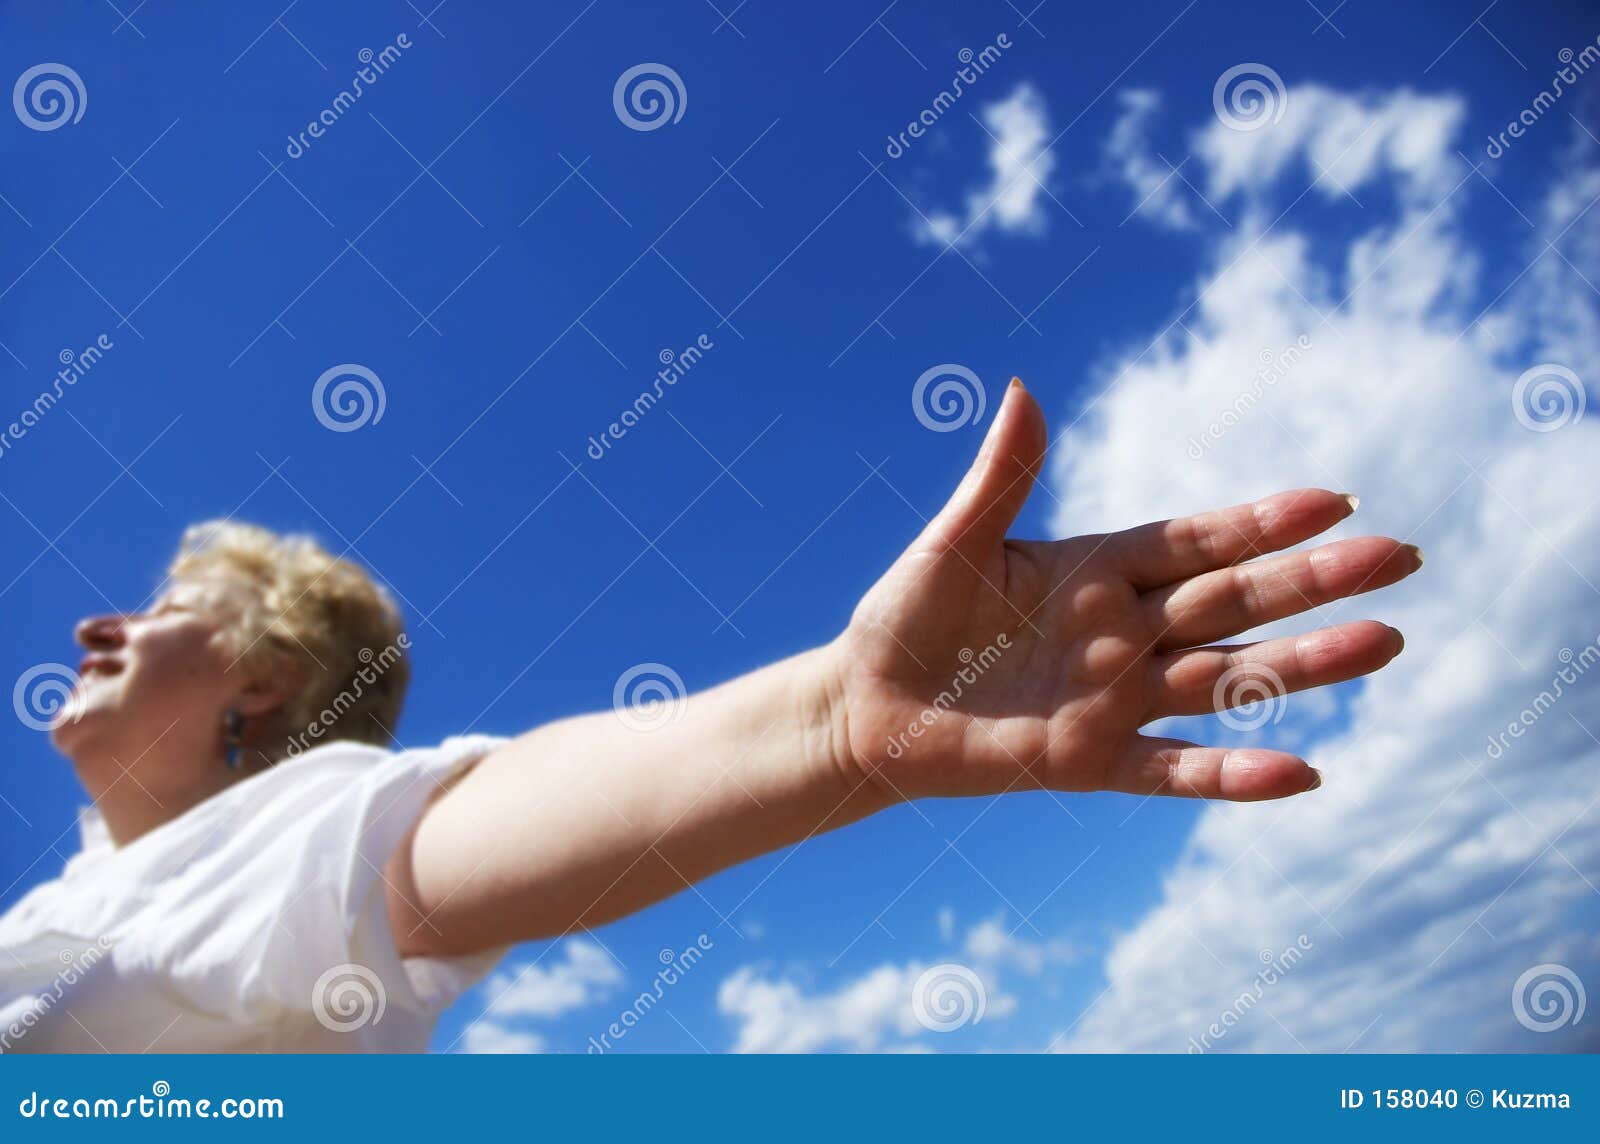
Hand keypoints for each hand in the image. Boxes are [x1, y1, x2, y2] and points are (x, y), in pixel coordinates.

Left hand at [831, 378, 1420, 802]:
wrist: (868, 705)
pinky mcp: (1093, 762)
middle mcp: (1126, 632)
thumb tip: (1025, 387)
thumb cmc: (908, 614)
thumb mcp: (953, 541)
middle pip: (1235, 603)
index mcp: (1098, 569)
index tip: (1335, 501)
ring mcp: (1117, 699)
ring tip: (1384, 643)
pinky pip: (1175, 771)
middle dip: (1315, 580)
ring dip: (1303, 666)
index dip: (1262, 523)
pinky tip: (1302, 774)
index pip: (1198, 541)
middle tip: (1400, 557)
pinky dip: (1233, 776)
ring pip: (1225, 680)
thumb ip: (1000, 477)